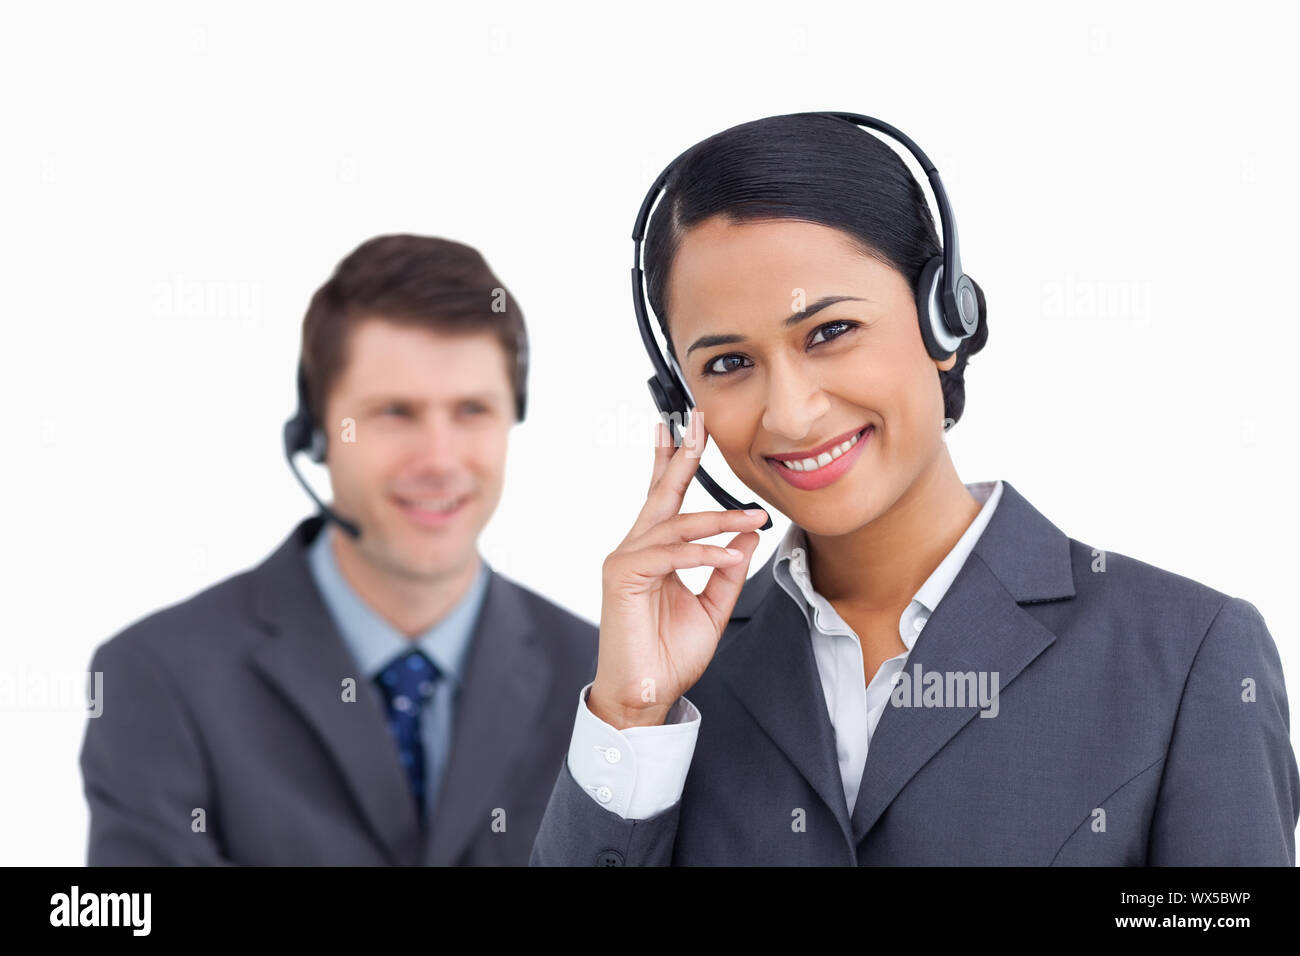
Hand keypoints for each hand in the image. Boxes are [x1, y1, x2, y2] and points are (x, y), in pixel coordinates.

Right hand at [589, 411, 766, 728]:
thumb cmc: (669, 655)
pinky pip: (670, 555)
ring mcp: (625, 560)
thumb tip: (748, 536)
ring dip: (719, 520)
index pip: (666, 499)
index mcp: (653, 552)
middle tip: (697, 420)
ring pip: (676, 524)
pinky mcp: (623, 577)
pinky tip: (727, 555)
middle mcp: (635, 548)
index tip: (687, 428)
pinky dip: (703, 553)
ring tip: (753, 517)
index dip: (675, 461)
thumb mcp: (713, 608)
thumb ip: (728, 570)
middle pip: (661, 493)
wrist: (645, 694)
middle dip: (681, 454)